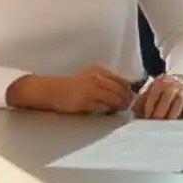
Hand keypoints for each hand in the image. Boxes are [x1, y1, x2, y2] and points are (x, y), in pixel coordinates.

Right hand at [12, 64, 135, 114]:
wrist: (52, 90)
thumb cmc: (71, 85)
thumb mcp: (89, 76)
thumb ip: (104, 81)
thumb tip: (122, 91)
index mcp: (98, 70)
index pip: (121, 80)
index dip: (128, 90)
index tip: (130, 96)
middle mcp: (96, 78)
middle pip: (120, 90)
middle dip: (127, 99)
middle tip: (129, 105)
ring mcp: (92, 89)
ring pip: (114, 98)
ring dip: (120, 105)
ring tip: (121, 109)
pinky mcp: (86, 101)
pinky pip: (104, 107)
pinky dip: (110, 110)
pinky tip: (109, 111)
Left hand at [133, 74, 182, 119]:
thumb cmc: (163, 93)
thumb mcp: (151, 93)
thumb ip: (141, 103)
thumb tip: (135, 116)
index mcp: (160, 82)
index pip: (153, 94)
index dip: (149, 107)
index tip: (145, 119)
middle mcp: (174, 85)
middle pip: (167, 97)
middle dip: (160, 112)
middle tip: (155, 123)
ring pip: (179, 101)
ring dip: (172, 114)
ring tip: (166, 125)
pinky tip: (181, 121)